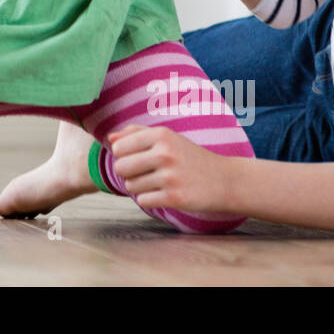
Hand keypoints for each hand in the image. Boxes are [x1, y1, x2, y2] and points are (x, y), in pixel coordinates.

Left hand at [108, 125, 234, 213]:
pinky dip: (149, 199)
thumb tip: (110, 138)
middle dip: (128, 173)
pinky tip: (163, 194)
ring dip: (139, 187)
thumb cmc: (190, 156)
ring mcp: (170, 177)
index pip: (119, 148)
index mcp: (161, 135)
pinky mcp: (175, 198)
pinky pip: (143, 201)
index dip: (123, 156)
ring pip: (130, 186)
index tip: (136, 158)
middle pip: (121, 167)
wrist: (223, 180)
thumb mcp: (167, 137)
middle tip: (144, 173)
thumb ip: (136, 133)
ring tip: (157, 183)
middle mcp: (165, 154)